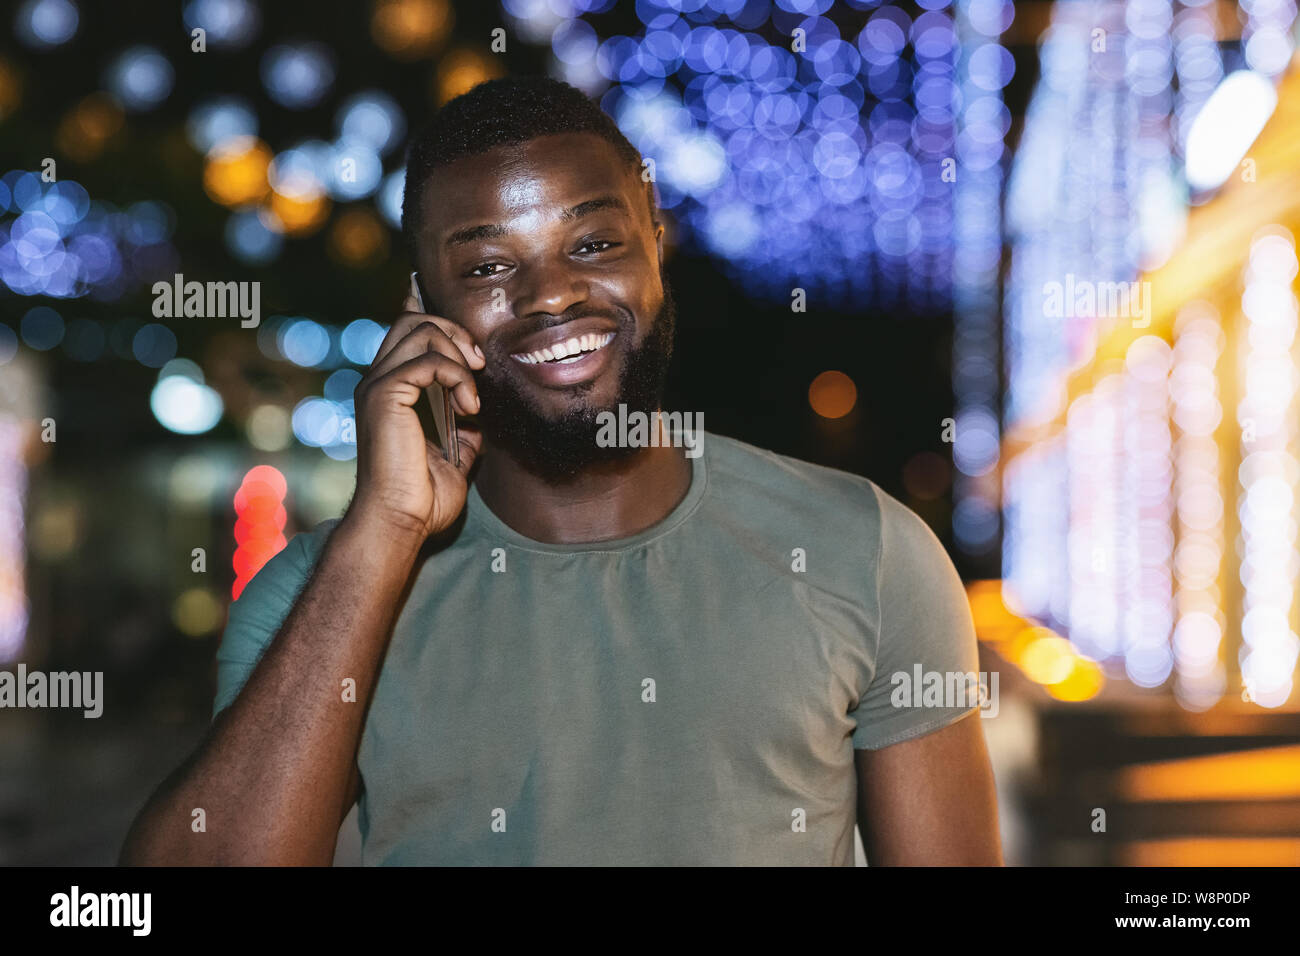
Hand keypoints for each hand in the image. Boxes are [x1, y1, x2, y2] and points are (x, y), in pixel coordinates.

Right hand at [346, 279, 485, 540]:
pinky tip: (469, 408)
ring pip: (419, 329)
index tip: (471, 345)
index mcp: (390, 392)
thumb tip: (477, 416)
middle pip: (412, 320)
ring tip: (474, 393)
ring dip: (458, 354)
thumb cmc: (422, 499)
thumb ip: (462, 427)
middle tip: (479, 365)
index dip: (434, 319)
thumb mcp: (455, 456)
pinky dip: (457, 377)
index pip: (406, 333)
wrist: (400, 522)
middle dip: (454, 331)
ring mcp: (377, 387)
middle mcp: (377, 383)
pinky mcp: (385, 396)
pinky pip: (427, 360)